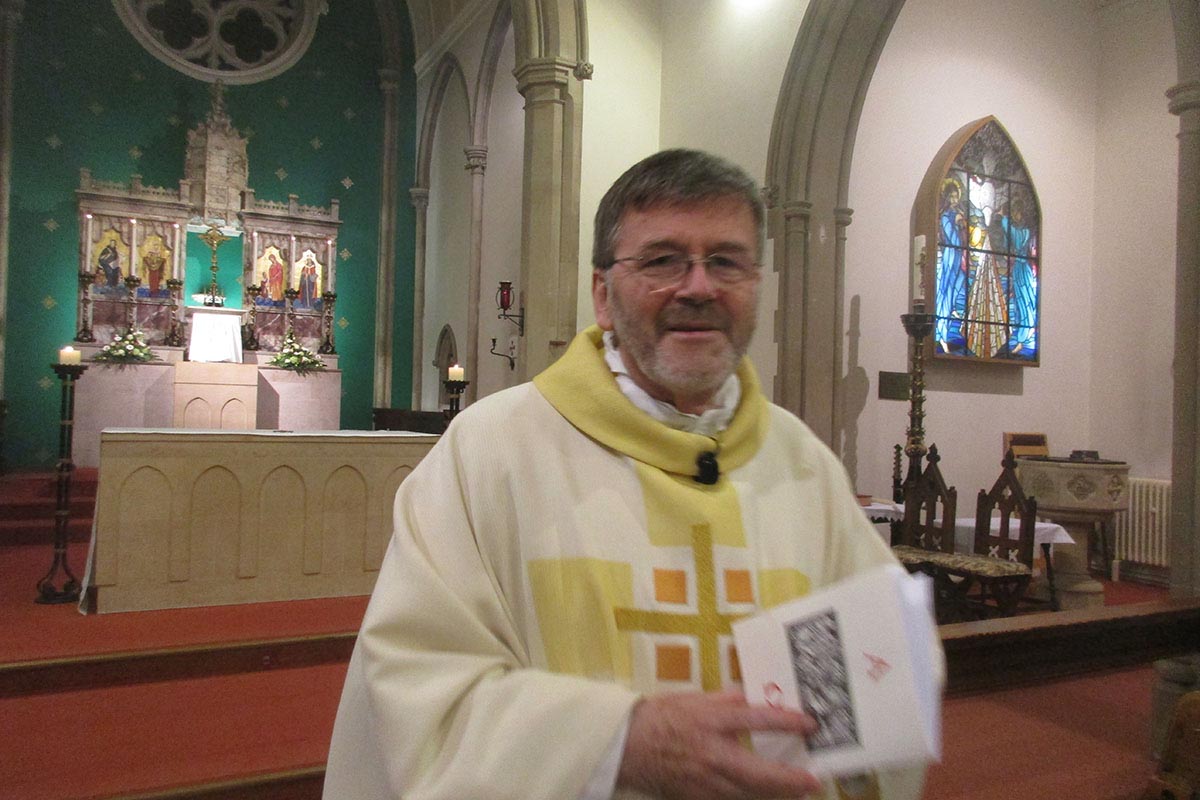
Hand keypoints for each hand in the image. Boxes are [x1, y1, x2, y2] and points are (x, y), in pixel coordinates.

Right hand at [616, 689, 822, 799]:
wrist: (626, 746)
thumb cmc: (659, 717)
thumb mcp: (691, 698)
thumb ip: (723, 699)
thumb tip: (750, 696)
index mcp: (710, 722)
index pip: (756, 719)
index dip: (786, 721)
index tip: (809, 723)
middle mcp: (712, 754)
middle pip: (759, 771)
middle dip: (790, 779)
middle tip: (814, 780)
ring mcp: (705, 781)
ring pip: (749, 794)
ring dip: (776, 794)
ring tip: (798, 792)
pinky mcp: (697, 797)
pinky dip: (750, 799)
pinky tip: (764, 797)